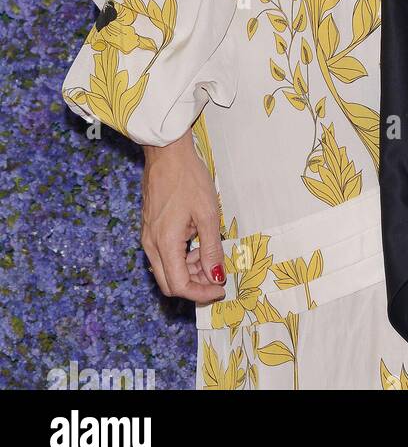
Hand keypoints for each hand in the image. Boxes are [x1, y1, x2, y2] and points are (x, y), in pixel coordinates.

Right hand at [141, 132, 226, 303]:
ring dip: (189, 270)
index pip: (179, 285)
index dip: (201, 292)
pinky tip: (198, 243)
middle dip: (195, 285)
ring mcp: (148, 237)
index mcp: (164, 244)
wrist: (167, 154)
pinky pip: (164, 255)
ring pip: (166, 270)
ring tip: (210, 254)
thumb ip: (211, 248)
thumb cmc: (188, 179)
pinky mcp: (150, 229)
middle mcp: (151, 245)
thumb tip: (217, 276)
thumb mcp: (207, 214)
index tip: (220, 288)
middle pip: (169, 283)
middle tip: (217, 276)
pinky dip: (182, 257)